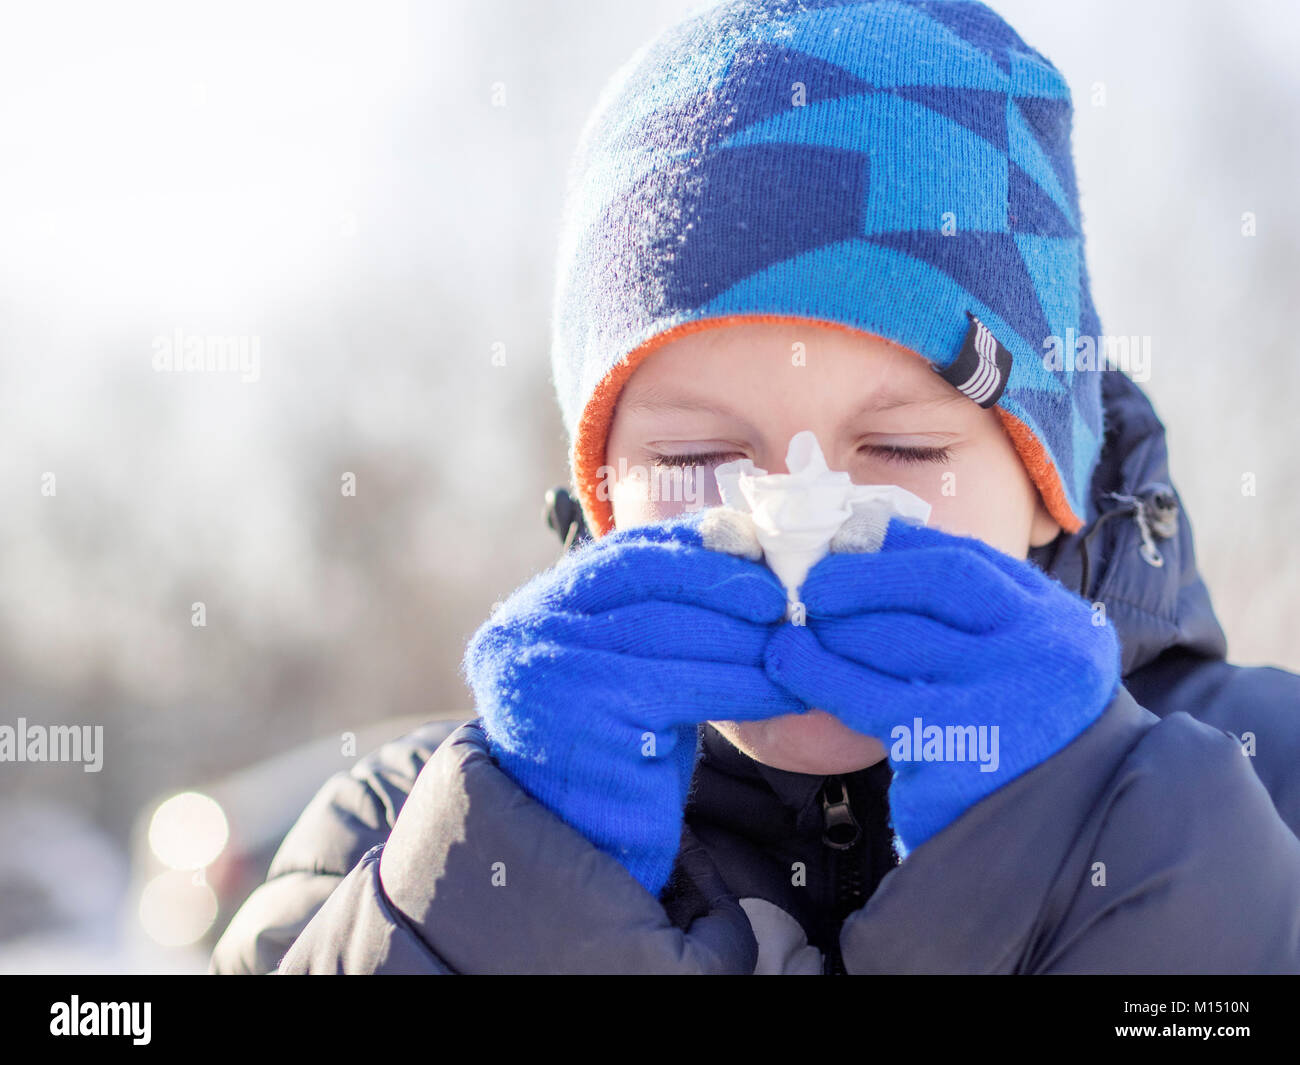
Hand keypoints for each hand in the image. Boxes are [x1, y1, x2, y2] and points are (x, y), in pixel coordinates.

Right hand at [463, 509, 803, 898]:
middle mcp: (526, 631)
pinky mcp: (590, 716)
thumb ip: (659, 609)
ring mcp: (551, 670)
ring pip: (669, 629)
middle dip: (724, 584)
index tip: (754, 549)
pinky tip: (784, 691)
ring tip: (798, 645)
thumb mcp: (629, 664)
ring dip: (745, 636)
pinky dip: (747, 683)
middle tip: (786, 601)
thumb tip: (739, 537)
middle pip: (645, 580)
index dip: (694, 545)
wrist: (588, 851)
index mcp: (534, 609)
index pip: (623, 551)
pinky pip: (686, 684)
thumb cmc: (621, 750)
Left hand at [764, 515, 1121, 854]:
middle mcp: (1038, 652)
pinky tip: (791, 667)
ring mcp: (1001, 702)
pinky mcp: (956, 754)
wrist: (1067, 838)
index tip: (843, 542)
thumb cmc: (1025, 737)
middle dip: (857, 579)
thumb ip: (972, 611)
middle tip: (805, 583)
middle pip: (932, 586)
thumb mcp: (1023, 659)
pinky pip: (870, 701)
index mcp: (1055, 621)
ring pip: (895, 638)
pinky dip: (821, 677)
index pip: (964, 560)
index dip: (895, 546)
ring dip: (832, 624)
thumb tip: (872, 547)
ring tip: (791, 625)